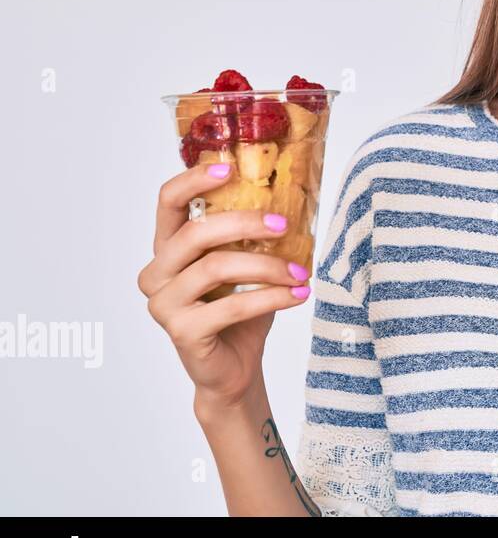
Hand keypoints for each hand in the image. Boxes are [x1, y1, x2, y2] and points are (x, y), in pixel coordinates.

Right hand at [137, 162, 314, 412]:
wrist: (235, 368)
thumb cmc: (241, 310)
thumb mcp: (248, 264)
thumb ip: (253, 235)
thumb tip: (294, 195)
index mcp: (169, 247)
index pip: (168, 202)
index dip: (193, 180)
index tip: (229, 169)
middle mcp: (156, 272)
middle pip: (196, 233)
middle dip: (246, 223)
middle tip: (285, 226)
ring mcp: (164, 304)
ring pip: (216, 268)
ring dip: (268, 267)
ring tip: (301, 274)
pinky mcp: (181, 332)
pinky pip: (232, 306)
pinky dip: (271, 298)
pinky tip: (297, 296)